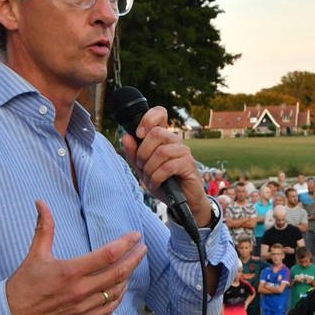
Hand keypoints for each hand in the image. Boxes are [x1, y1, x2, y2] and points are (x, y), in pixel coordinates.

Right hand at [5, 200, 147, 314]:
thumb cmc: (23, 284)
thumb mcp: (35, 254)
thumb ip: (44, 227)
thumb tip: (41, 202)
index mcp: (70, 271)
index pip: (107, 255)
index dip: (126, 244)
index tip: (136, 236)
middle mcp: (79, 290)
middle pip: (119, 273)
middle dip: (135, 259)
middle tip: (143, 248)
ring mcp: (82, 306)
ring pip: (116, 291)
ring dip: (128, 277)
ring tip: (132, 264)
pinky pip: (108, 309)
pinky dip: (118, 297)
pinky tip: (120, 287)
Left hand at [121, 105, 211, 226]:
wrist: (181, 201)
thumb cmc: (163, 182)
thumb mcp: (143, 169)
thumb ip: (134, 154)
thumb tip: (126, 137)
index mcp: (163, 137)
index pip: (160, 113)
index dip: (148, 118)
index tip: (138, 134)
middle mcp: (175, 141)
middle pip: (156, 133)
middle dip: (143, 152)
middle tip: (141, 165)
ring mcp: (183, 151)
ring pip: (161, 152)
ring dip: (149, 168)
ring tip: (149, 178)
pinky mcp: (189, 164)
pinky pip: (168, 167)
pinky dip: (157, 177)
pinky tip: (156, 184)